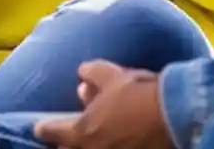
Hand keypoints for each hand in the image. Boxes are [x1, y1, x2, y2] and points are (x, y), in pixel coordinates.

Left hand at [35, 61, 172, 148]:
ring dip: (88, 145)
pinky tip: (117, 142)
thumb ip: (94, 74)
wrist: (173, 116)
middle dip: (65, 145)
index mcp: (81, 131)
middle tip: (67, 140)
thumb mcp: (113, 77)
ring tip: (92, 140)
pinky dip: (111, 146)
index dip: (45, 129)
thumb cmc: (138, 95)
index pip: (52, 132)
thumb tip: (82, 72)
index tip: (40, 127)